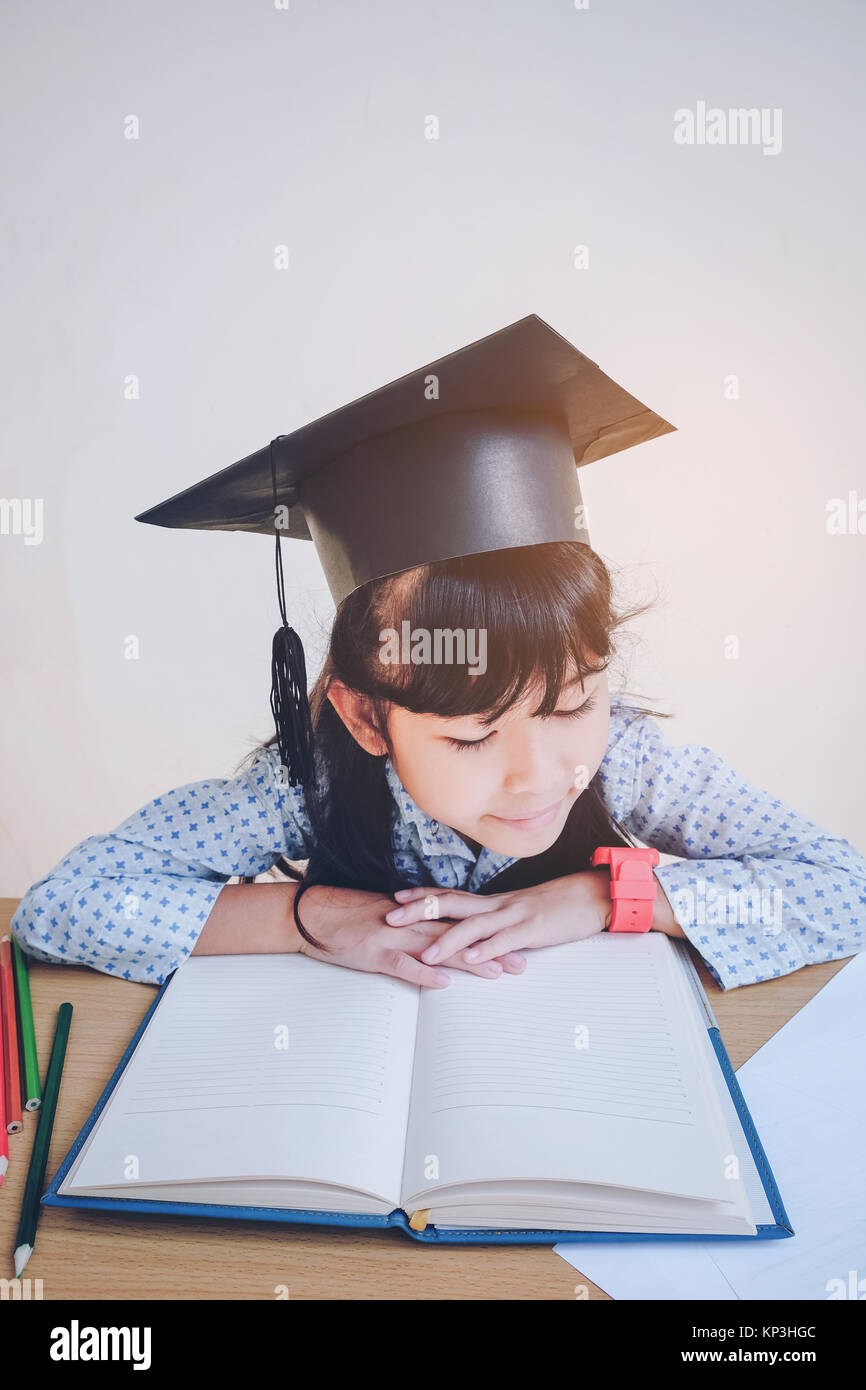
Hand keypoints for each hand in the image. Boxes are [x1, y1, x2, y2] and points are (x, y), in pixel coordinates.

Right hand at [296, 882, 527, 988]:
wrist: (313, 914)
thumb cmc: (348, 917)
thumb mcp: (387, 918)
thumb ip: (413, 927)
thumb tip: (437, 939)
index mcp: (414, 915)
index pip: (459, 924)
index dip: (487, 934)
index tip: (515, 944)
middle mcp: (409, 923)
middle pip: (458, 936)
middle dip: (490, 949)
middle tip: (521, 962)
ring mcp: (392, 936)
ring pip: (438, 948)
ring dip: (468, 961)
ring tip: (496, 973)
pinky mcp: (374, 952)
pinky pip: (402, 963)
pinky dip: (423, 971)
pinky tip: (444, 981)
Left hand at [383, 868, 611, 965]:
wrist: (592, 895)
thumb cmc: (559, 906)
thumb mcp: (522, 913)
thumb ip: (499, 923)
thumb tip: (476, 937)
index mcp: (494, 902)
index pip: (451, 895)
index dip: (423, 895)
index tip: (396, 897)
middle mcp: (498, 905)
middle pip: (452, 904)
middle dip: (419, 910)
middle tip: (390, 916)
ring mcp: (515, 915)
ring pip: (474, 925)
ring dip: (447, 939)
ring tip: (425, 954)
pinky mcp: (534, 929)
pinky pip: (507, 939)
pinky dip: (488, 949)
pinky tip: (473, 958)